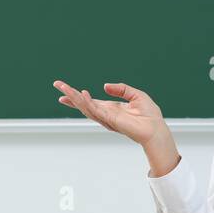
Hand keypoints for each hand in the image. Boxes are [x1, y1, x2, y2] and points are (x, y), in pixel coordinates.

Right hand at [53, 79, 175, 164]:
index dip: (76, 96)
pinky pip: (96, 110)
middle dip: (70, 95)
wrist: (156, 129)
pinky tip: (82, 94)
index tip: (63, 89)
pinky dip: (88, 102)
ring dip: (74, 97)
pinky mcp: (111, 120)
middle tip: (57, 84)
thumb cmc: (149, 115)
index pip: (90, 101)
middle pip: (83, 103)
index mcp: (111, 108)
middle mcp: (106, 113)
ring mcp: (107, 117)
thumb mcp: (136, 95)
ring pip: (86, 107)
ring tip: (64, 88)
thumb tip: (104, 86)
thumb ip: (121, 89)